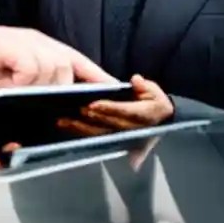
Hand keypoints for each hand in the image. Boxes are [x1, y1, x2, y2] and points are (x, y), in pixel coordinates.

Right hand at [0, 23, 114, 88]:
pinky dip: (19, 80)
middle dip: (54, 88)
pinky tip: (4, 79)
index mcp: (43, 46)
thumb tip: (51, 99)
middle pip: (67, 70)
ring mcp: (29, 41)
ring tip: (10, 84)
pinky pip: (32, 70)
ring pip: (51, 71)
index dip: (97, 75)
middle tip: (24, 91)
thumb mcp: (15, 75)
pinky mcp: (16, 46)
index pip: (78, 61)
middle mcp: (41, 41)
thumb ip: (35, 82)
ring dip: (33, 85)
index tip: (114, 88)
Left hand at [57, 75, 173, 135]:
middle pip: (110, 124)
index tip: (93, 104)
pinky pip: (95, 139)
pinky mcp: (113, 142)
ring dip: (81, 128)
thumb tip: (136, 80)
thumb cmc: (153, 102)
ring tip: (63, 121)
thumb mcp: (153, 91)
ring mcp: (123, 138)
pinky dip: (80, 134)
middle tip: (76, 110)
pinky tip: (65, 127)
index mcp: (145, 114)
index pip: (125, 111)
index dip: (109, 108)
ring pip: (100, 134)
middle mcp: (134, 129)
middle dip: (92, 118)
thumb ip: (145, 86)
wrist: (160, 122)